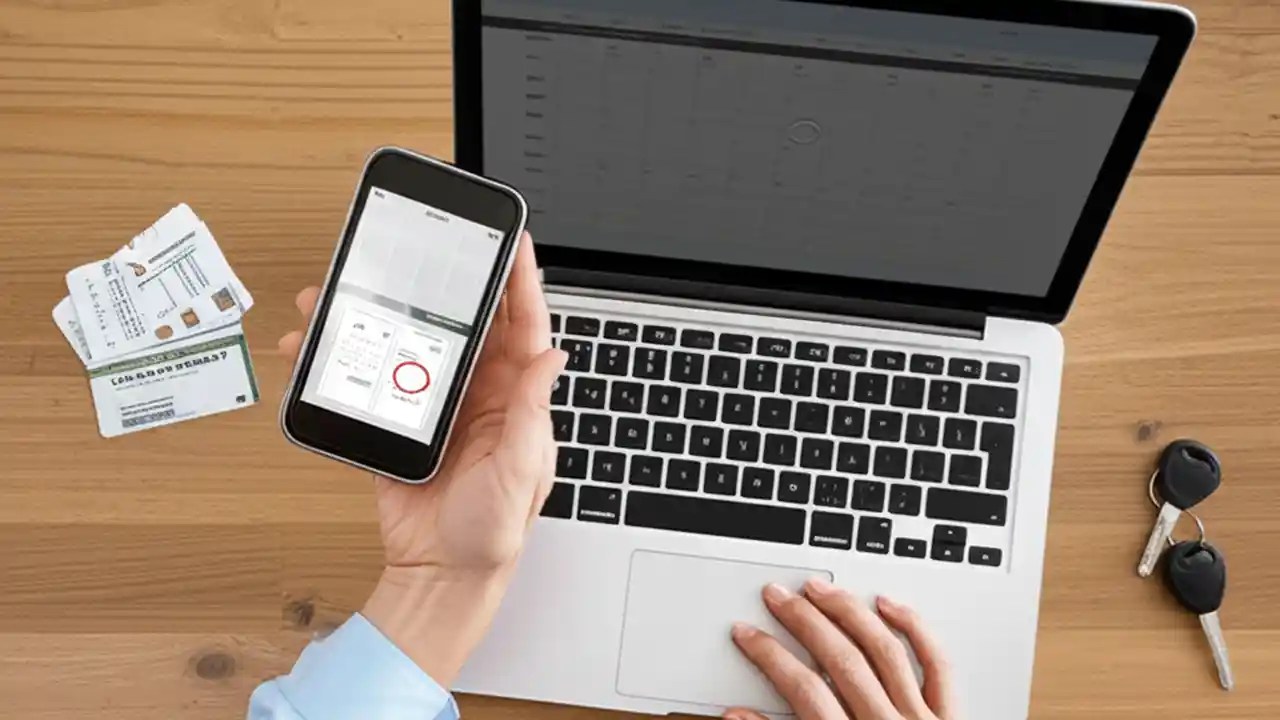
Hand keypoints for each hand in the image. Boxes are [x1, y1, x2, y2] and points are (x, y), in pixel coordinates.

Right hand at [278, 231, 565, 683]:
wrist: (440, 576)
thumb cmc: (491, 535)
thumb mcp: (520, 472)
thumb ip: (529, 413)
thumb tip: (552, 358)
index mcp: (514, 399)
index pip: (522, 327)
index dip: (519, 282)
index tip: (513, 241)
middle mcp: (478, 394)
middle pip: (462, 322)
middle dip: (438, 282)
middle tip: (415, 249)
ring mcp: (438, 406)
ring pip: (410, 341)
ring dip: (379, 313)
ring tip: (345, 290)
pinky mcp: (400, 422)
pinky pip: (374, 378)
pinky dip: (345, 359)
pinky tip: (318, 344)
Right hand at [726, 579, 955, 719]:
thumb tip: (739, 717)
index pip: (802, 691)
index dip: (769, 656)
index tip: (747, 634)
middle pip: (841, 661)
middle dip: (803, 622)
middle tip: (777, 596)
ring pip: (884, 651)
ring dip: (849, 613)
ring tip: (821, 589)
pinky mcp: (953, 719)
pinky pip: (937, 664)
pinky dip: (915, 628)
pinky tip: (889, 605)